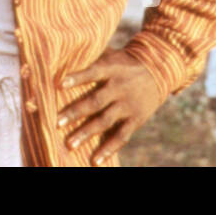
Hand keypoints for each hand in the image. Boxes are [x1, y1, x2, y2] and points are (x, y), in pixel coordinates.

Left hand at [58, 48, 164, 165]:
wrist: (158, 68)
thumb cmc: (122, 61)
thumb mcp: (109, 54)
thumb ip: (88, 57)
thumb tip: (57, 56)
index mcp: (111, 68)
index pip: (92, 72)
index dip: (76, 78)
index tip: (58, 84)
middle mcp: (119, 87)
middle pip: (95, 101)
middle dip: (75, 112)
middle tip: (56, 123)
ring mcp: (128, 104)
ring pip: (105, 121)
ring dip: (87, 133)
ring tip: (70, 144)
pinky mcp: (136, 119)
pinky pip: (121, 136)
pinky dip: (109, 148)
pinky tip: (95, 160)